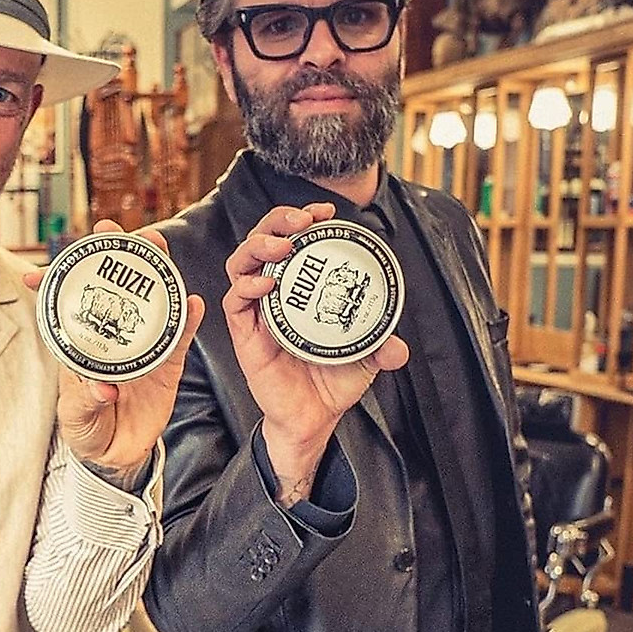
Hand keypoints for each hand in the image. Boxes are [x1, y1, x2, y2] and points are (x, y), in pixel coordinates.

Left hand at [24, 219, 203, 485]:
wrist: (117, 457)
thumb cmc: (88, 430)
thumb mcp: (77, 416)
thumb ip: (87, 400)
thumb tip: (104, 388)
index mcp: (81, 343)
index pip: (65, 306)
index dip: (53, 283)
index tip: (35, 272)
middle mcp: (112, 336)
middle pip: (114, 288)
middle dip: (113, 255)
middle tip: (110, 230)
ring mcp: (142, 346)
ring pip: (150, 301)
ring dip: (155, 272)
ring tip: (157, 247)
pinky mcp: (168, 364)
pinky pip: (179, 338)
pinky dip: (187, 320)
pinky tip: (193, 302)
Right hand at [223, 203, 408, 501]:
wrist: (313, 420)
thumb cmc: (333, 382)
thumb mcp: (367, 357)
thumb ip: (383, 345)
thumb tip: (397, 346)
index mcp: (302, 289)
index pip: (295, 241)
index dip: (303, 219)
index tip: (324, 212)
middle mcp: (276, 293)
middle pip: (262, 241)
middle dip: (277, 221)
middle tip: (300, 221)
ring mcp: (257, 312)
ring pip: (241, 263)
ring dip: (257, 246)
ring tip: (282, 245)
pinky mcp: (244, 334)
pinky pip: (235, 303)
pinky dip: (246, 286)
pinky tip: (266, 283)